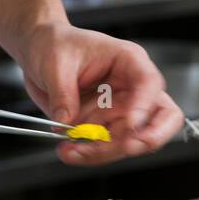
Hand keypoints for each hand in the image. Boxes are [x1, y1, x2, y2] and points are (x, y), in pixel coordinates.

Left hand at [19, 24, 183, 166]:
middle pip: (158, 118)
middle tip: (125, 147)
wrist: (40, 51)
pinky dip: (89, 155)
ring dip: (105, 152)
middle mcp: (131, 88)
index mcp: (128, 61)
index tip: (131, 123)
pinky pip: (106, 147)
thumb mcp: (56, 63)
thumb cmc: (56, 44)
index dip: (145, 106)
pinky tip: (69, 151)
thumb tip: (66, 121)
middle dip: (146, 138)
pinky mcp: (103, 125)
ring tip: (73, 151)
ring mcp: (119, 109)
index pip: (149, 84)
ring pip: (130, 140)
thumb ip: (63, 94)